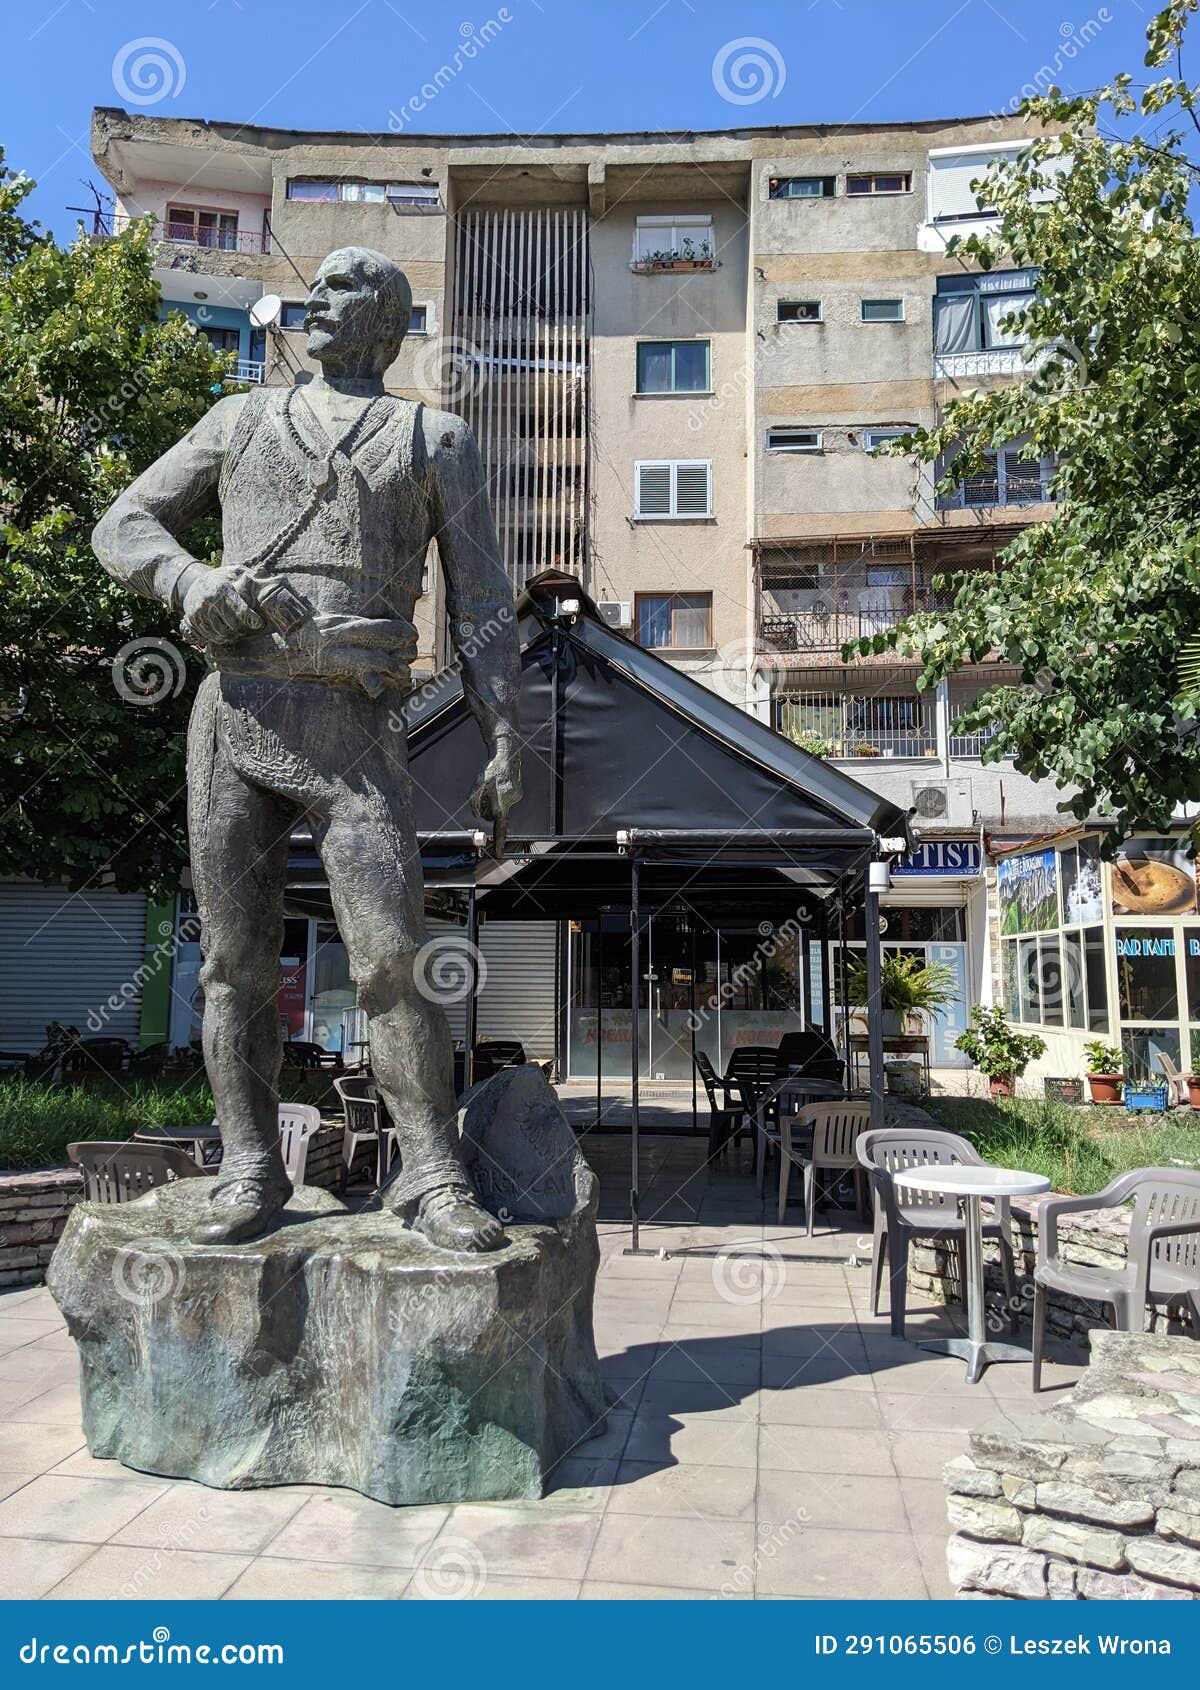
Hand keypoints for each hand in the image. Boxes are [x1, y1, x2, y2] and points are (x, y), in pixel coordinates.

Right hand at [180, 568, 264, 646]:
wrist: (195, 583)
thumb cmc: (223, 579)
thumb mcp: (235, 572)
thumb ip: (250, 575)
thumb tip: (268, 576)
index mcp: (223, 588)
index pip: (240, 609)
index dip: (252, 619)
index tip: (260, 624)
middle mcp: (210, 599)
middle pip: (232, 624)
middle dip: (242, 628)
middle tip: (247, 628)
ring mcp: (200, 610)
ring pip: (221, 633)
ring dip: (231, 635)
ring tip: (237, 632)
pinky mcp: (193, 618)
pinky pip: (210, 636)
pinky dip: (219, 638)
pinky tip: (225, 633)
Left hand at [469, 738, 520, 857]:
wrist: (507, 754)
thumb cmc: (492, 768)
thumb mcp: (478, 783)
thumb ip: (474, 800)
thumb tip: (476, 814)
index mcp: (501, 799)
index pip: (500, 824)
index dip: (498, 839)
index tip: (498, 850)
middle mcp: (511, 800)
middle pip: (497, 814)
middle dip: (489, 810)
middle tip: (485, 796)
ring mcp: (516, 797)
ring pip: (502, 807)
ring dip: (495, 802)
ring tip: (493, 787)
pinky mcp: (518, 793)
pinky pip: (506, 801)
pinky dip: (501, 796)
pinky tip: (499, 785)